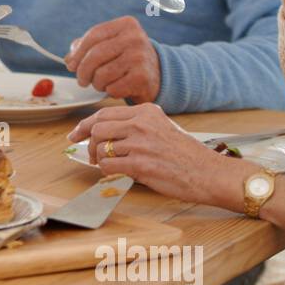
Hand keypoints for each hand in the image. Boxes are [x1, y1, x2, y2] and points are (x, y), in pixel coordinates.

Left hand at [64, 16, 160, 101]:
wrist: (157, 74)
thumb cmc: (126, 58)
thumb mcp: (111, 45)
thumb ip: (87, 47)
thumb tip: (69, 60)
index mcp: (126, 24)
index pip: (93, 35)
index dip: (78, 52)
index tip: (71, 65)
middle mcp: (135, 38)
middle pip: (95, 55)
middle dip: (83, 71)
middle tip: (82, 80)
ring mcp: (140, 57)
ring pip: (102, 74)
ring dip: (96, 83)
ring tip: (101, 83)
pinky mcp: (142, 77)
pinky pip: (112, 87)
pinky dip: (109, 91)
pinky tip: (116, 87)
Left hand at [68, 103, 241, 206]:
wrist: (208, 172)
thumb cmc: (186, 155)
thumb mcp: (162, 127)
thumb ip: (136, 125)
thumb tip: (104, 132)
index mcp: (146, 111)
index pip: (104, 113)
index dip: (84, 125)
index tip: (75, 134)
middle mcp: (141, 123)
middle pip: (97, 128)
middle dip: (88, 143)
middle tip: (90, 155)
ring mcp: (140, 143)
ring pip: (100, 148)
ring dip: (99, 160)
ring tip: (109, 166)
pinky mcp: (140, 164)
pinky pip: (107, 166)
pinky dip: (106, 172)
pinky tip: (117, 173)